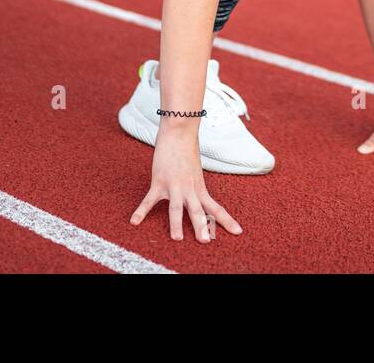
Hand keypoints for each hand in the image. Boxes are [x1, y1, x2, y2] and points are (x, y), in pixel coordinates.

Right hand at [129, 127, 241, 241]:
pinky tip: (135, 221)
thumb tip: (197, 200)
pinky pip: (149, 200)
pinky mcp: (159, 182)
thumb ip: (195, 188)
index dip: (227, 221)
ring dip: (176, 223)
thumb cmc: (187, 152)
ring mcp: (174, 186)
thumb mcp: (196, 173)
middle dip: (201, 226)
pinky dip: (141, 211)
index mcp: (200, 189)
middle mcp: (189, 189)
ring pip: (176, 208)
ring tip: (177, 238)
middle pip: (196, 211)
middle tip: (205, 241)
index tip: (239, 232)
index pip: (215, 208)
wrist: (178, 133)